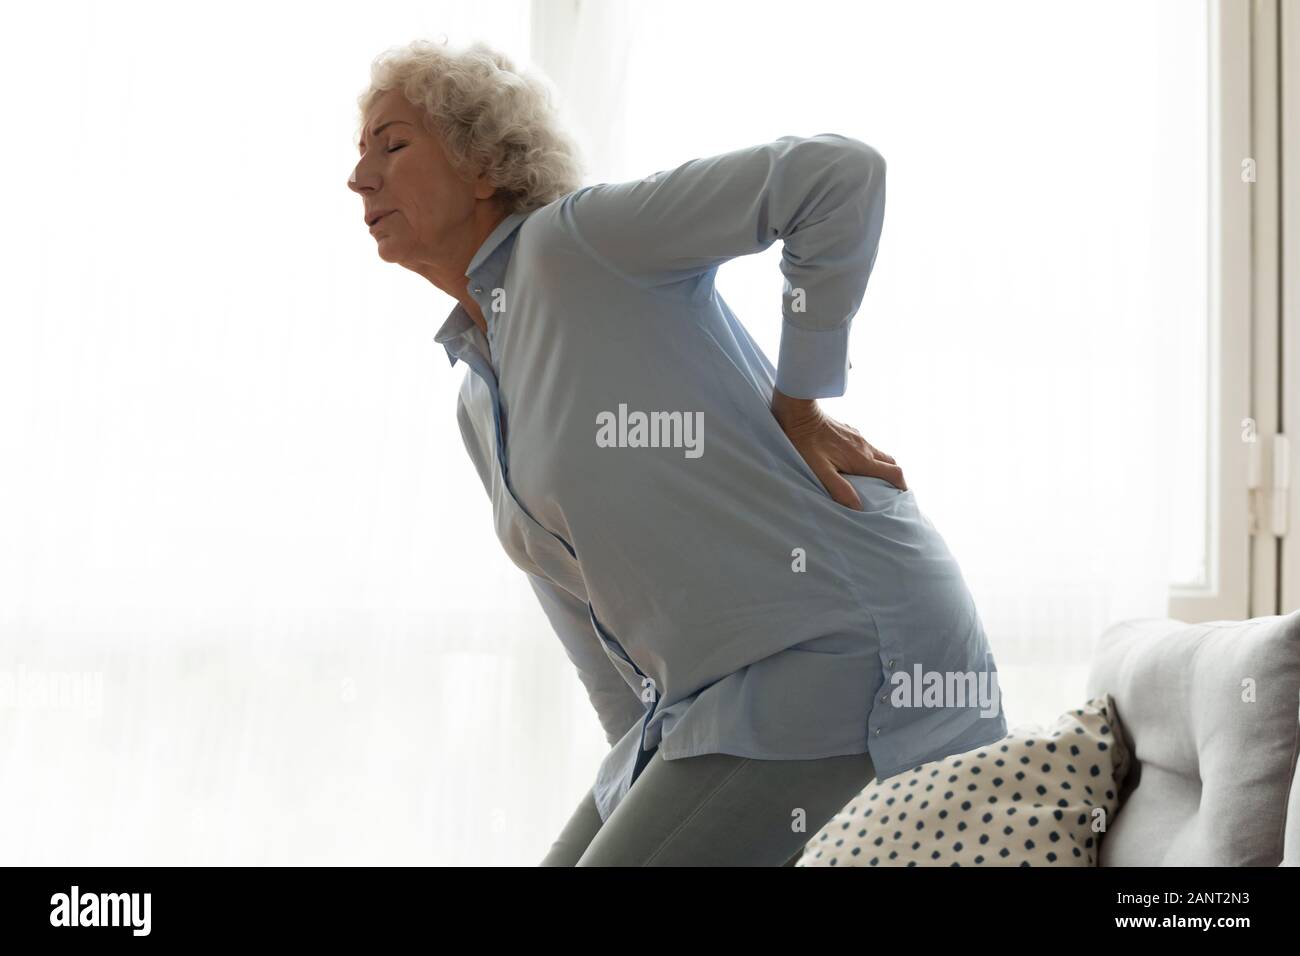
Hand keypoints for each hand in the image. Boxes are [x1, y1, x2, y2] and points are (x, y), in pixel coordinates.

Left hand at [770, 389, 905, 509]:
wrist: (799, 412)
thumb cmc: (805, 443)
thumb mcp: (820, 470)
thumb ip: (839, 488)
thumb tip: (858, 507)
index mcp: (862, 459)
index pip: (894, 472)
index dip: (902, 485)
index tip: (902, 497)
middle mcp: (864, 447)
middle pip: (890, 462)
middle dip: (894, 476)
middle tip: (889, 491)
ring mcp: (857, 437)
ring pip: (878, 453)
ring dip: (881, 466)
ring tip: (872, 480)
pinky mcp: (848, 431)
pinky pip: (865, 446)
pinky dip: (868, 457)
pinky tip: (853, 463)